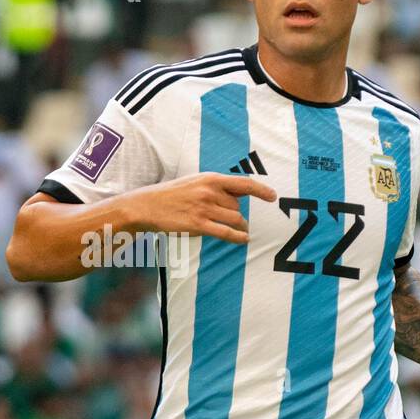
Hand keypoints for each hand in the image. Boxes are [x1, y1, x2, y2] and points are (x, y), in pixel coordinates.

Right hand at [131, 172, 276, 243]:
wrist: (147, 206)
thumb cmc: (171, 195)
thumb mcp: (194, 182)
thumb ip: (215, 187)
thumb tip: (238, 196)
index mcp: (210, 178)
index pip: (243, 183)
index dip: (261, 190)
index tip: (273, 196)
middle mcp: (209, 192)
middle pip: (237, 205)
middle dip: (236, 212)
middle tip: (229, 217)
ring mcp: (204, 208)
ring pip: (235, 218)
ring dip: (240, 225)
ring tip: (240, 229)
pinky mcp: (198, 225)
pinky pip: (226, 232)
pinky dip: (238, 237)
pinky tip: (244, 239)